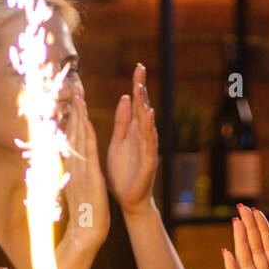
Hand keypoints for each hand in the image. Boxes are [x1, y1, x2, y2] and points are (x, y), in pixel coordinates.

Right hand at [61, 87, 110, 250]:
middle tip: (72, 87)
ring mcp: (80, 169)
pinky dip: (85, 135)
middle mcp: (73, 164)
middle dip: (72, 110)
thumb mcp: (76, 189)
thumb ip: (71, 175)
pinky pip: (87, 151)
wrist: (87, 233)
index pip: (70, 138)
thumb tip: (65, 166)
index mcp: (72, 167)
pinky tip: (84, 120)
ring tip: (77, 95)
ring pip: (78, 137)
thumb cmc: (83, 215)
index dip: (70, 119)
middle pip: (72, 132)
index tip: (70, 101)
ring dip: (77, 115)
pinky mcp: (90, 175)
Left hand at [105, 63, 158, 217]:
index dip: (137, 87)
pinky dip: (150, 130)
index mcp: (134, 132)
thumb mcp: (118, 142)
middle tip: (140, 69)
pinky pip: (150, 145)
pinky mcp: (148, 163)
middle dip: (142, 90)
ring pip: (147, 124)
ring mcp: (147, 150)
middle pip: (144, 109)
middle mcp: (143, 138)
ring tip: (141, 89)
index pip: (136, 105)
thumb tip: (125, 97)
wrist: (128, 200)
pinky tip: (149, 117)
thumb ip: (122, 122)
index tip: (137, 68)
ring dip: (145, 106)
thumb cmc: (123, 173)